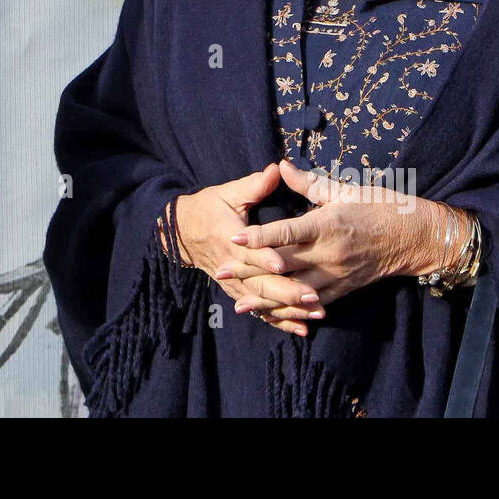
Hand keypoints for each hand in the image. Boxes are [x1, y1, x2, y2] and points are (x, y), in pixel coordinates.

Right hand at [166, 164, 325, 335]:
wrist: (182, 233)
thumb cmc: (208, 208)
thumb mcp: (228, 193)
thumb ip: (254, 185)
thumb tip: (277, 169)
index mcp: (229, 238)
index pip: (249, 251)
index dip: (264, 257)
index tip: (281, 263)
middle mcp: (231, 266)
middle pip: (259, 283)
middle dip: (286, 291)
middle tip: (312, 296)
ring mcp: (234, 283)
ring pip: (262, 302)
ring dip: (289, 310)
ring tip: (316, 314)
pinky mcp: (238, 292)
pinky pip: (260, 311)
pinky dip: (280, 321)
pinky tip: (302, 329)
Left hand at [217, 157, 442, 319]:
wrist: (414, 237)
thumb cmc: (380, 206)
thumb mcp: (345, 189)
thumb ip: (309, 183)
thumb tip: (280, 166)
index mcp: (328, 224)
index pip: (287, 232)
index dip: (259, 237)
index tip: (233, 238)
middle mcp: (330, 253)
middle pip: (283, 264)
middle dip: (251, 269)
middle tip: (221, 270)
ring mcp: (337, 275)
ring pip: (295, 291)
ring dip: (266, 298)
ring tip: (239, 303)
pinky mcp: (343, 289)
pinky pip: (313, 303)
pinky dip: (292, 310)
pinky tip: (272, 315)